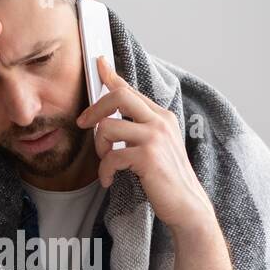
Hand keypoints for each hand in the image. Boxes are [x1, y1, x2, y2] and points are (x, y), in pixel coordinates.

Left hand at [75, 55, 216, 234]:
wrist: (187, 205)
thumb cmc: (168, 179)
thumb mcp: (157, 147)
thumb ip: (140, 129)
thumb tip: (112, 118)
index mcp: (162, 116)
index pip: (130, 90)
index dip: (111, 76)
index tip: (98, 64)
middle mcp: (160, 121)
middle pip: (118, 97)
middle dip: (94, 109)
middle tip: (83, 123)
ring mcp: (155, 137)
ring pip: (108, 127)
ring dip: (99, 149)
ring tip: (106, 164)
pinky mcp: (147, 156)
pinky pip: (110, 156)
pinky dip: (104, 171)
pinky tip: (108, 181)